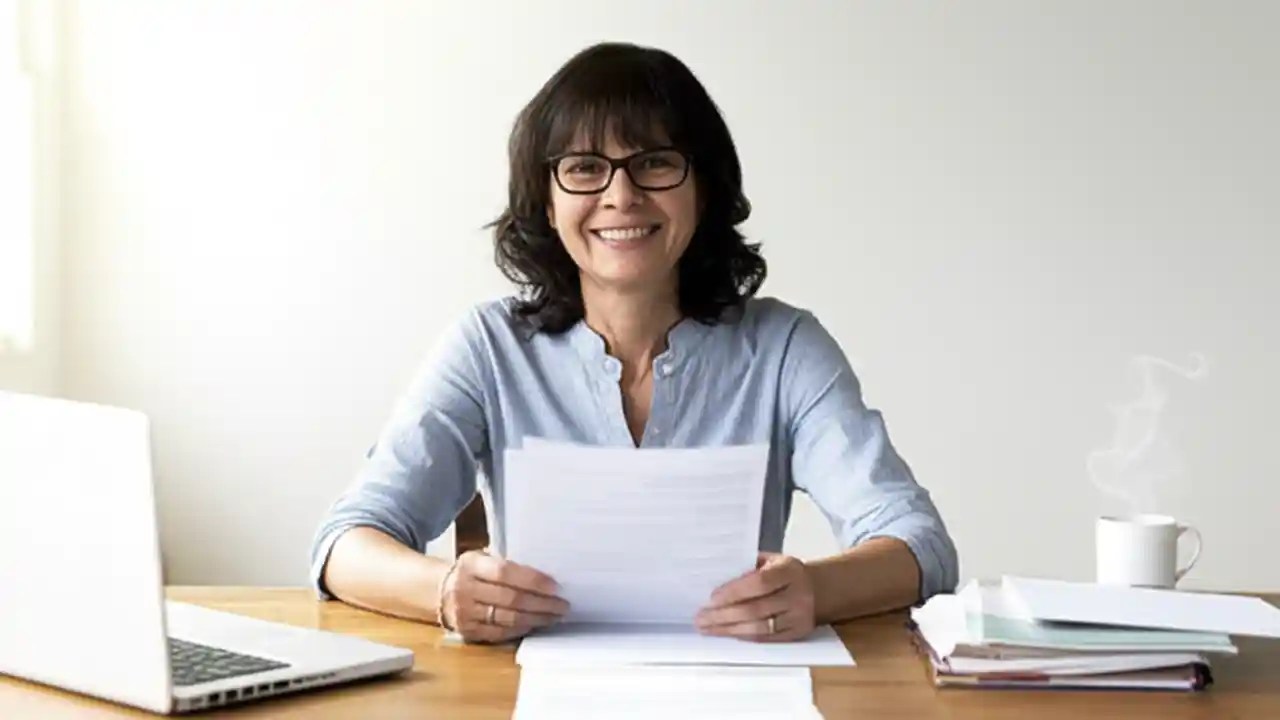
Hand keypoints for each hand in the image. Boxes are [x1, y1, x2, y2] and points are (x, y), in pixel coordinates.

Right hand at [440, 550, 569, 642]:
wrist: (436, 591)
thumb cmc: (469, 571)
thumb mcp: (480, 557)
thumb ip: (504, 562)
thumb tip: (543, 573)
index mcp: (470, 565)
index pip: (505, 573)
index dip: (532, 580)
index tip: (555, 586)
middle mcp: (464, 590)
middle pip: (510, 599)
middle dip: (542, 603)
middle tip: (563, 605)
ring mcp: (464, 614)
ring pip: (508, 619)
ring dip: (536, 619)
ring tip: (555, 616)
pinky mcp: (467, 632)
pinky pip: (500, 633)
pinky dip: (521, 629)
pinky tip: (535, 624)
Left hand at [694, 552, 815, 641]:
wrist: (820, 589)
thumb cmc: (786, 572)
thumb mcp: (772, 560)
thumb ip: (748, 567)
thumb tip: (715, 577)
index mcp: (789, 571)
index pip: (759, 583)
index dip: (734, 592)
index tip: (711, 598)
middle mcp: (797, 595)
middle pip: (756, 609)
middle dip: (724, 616)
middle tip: (701, 618)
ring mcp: (799, 617)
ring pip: (760, 628)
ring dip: (730, 630)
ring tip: (708, 629)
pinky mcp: (797, 634)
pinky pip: (767, 639)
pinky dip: (744, 637)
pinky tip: (728, 634)